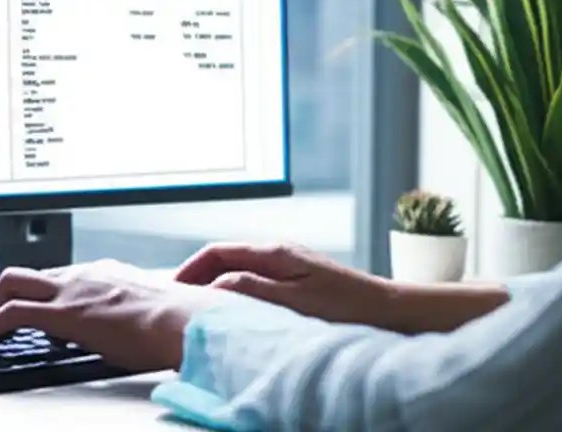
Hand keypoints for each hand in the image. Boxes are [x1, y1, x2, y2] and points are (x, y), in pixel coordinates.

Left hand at [0, 260, 233, 371]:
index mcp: (106, 272)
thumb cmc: (178, 322)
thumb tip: (132, 331)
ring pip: (14, 282)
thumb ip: (130, 311)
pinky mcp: (61, 313)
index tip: (43, 308)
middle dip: (11, 291)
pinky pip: (12, 312)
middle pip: (30, 272)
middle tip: (7, 314)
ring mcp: (71, 290)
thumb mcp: (149, 310)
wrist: (183, 322)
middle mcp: (84, 274)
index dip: (47, 294)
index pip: (63, 276)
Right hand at [174, 243, 398, 329]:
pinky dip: (235, 288)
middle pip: (225, 256)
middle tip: (180, 299)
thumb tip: (214, 284)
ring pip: (239, 267)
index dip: (191, 269)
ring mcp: (289, 262)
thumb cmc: (345, 308)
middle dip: (198, 274)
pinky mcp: (299, 276)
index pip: (217, 252)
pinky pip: (254, 277)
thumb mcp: (292, 301)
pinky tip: (235, 308)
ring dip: (216, 282)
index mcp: (274, 252)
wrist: (388, 310)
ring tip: (201, 305)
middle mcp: (279, 251)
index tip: (173, 289)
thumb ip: (251, 288)